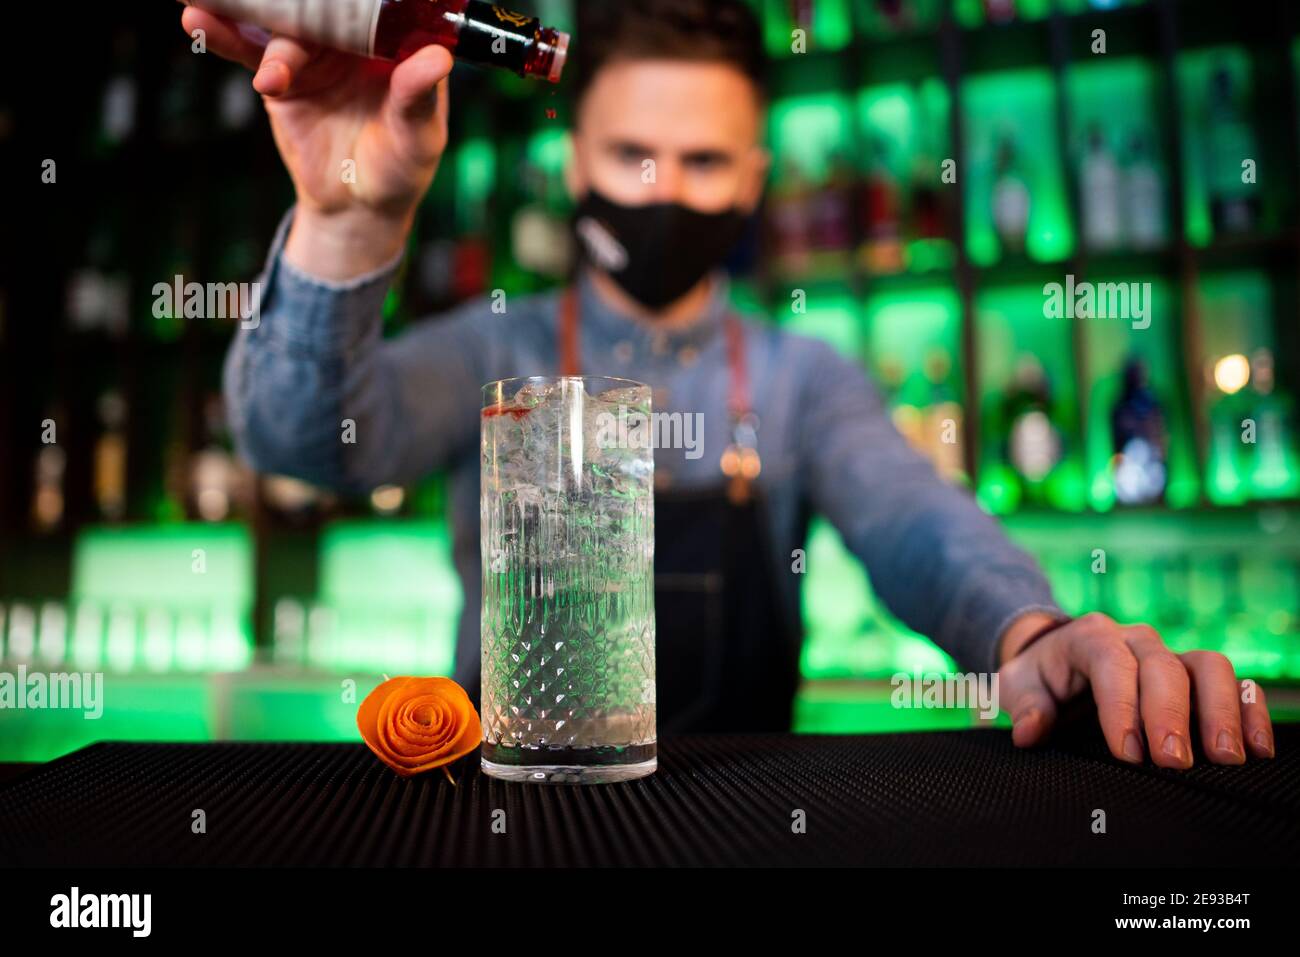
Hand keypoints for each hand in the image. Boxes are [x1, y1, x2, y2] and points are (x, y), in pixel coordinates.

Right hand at [179, 6, 453, 278]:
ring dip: (246, 9)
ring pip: (280, 23)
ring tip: (206, 5)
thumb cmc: (401, 169)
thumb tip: (437, 59)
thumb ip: (418, 98)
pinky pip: (251, 51)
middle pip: (319, 2)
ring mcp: (314, 55)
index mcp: (394, 43)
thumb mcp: (419, 138)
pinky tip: (199, 21)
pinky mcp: (282, 78)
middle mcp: (353, 40)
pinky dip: (224, 36)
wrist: (358, 207)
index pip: (375, 3)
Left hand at [996, 611, 1274, 767]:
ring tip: (1225, 758)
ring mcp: (1171, 654)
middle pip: (1163, 667)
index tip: (1128, 753)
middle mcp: (1135, 640)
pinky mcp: (1196, 673)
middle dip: (1170, 715)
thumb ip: (1023, 705)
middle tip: (1174, 762)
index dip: (1122, 706)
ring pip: (1208, 667)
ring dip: (1220, 712)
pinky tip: (1257, 747)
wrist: (1058, 655)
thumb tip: (1030, 731)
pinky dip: (1248, 710)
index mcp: (1090, 637)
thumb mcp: (1017, 684)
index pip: (1110, 663)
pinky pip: (1232, 681)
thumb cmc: (1040, 676)